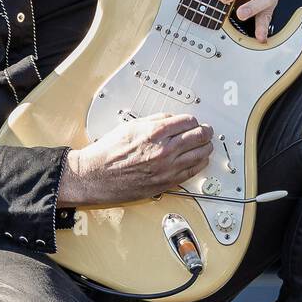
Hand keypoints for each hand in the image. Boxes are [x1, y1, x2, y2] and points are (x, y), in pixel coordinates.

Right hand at [60, 113, 213, 207]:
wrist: (95, 176)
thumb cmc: (108, 153)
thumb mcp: (130, 126)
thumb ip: (154, 120)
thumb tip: (171, 119)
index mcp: (155, 133)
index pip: (188, 121)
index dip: (193, 120)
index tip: (194, 121)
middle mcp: (164, 150)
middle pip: (198, 137)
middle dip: (205, 132)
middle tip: (206, 131)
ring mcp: (167, 168)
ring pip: (200, 154)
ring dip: (206, 147)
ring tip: (206, 144)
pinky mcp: (166, 183)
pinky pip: (192, 172)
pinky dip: (200, 164)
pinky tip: (200, 160)